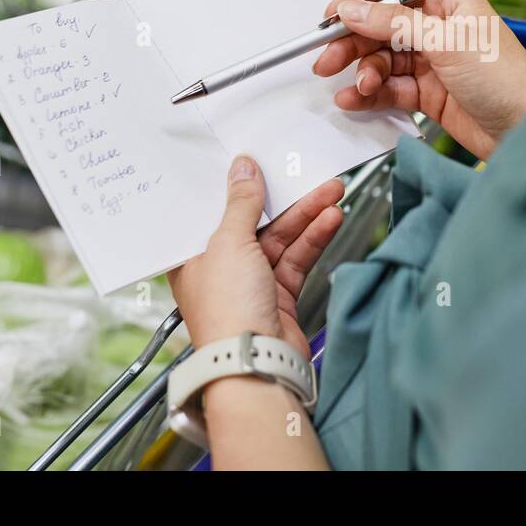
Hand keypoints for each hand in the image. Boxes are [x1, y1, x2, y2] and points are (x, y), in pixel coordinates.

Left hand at [167, 156, 343, 356]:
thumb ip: (241, 204)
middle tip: (310, 176)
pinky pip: (297, 258)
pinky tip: (330, 220)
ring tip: (333, 192)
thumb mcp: (229, 243)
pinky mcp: (278, 295)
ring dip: (308, 216)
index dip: (236, 187)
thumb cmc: (226, 310)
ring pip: (282, 239)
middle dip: (286, 200)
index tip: (257, 163)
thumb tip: (243, 168)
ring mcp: (251, 282)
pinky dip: (314, 239)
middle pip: (255, 222)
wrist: (256, 363)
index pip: (214, 212)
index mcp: (192, 255)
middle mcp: (220, 267)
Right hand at [312, 0, 525, 158]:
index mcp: (450, 4)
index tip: (333, 14)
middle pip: (381, 26)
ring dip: (363, 72)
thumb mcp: (447, 42)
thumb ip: (394, 25)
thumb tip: (353, 10)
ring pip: (383, 61)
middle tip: (326, 59)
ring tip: (357, 87)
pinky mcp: (430, 96)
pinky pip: (390, 89)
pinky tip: (356, 100)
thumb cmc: (507, 78)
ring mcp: (434, 64)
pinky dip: (370, 95)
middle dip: (352, 42)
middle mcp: (440, 30)